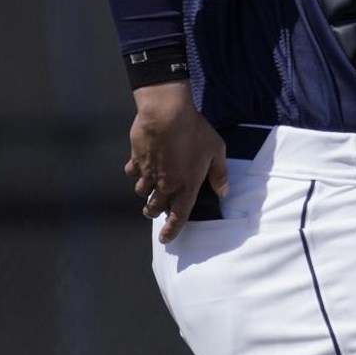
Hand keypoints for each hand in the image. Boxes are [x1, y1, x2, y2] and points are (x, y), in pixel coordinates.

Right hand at [125, 81, 227, 244]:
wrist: (166, 114)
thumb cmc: (195, 132)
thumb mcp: (217, 150)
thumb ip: (219, 173)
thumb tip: (223, 192)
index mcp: (186, 187)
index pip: (178, 217)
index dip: (172, 231)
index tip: (166, 240)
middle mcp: (164, 185)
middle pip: (154, 208)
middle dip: (155, 211)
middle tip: (157, 208)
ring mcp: (147, 174)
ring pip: (141, 192)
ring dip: (145, 192)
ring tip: (151, 185)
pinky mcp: (135, 160)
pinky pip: (132, 173)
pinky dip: (136, 172)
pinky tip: (141, 165)